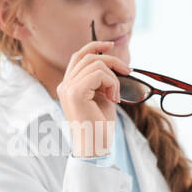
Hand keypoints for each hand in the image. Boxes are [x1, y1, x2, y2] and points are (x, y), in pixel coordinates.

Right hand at [56, 40, 129, 157]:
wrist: (94, 146)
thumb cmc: (100, 127)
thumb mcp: (102, 99)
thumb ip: (102, 82)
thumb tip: (113, 66)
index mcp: (69, 85)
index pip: (78, 56)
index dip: (95, 46)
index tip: (111, 45)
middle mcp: (65, 85)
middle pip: (88, 56)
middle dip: (112, 60)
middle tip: (127, 71)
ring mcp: (68, 88)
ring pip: (96, 63)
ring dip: (113, 78)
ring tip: (116, 96)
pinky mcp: (75, 92)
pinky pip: (99, 74)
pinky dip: (112, 83)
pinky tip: (114, 99)